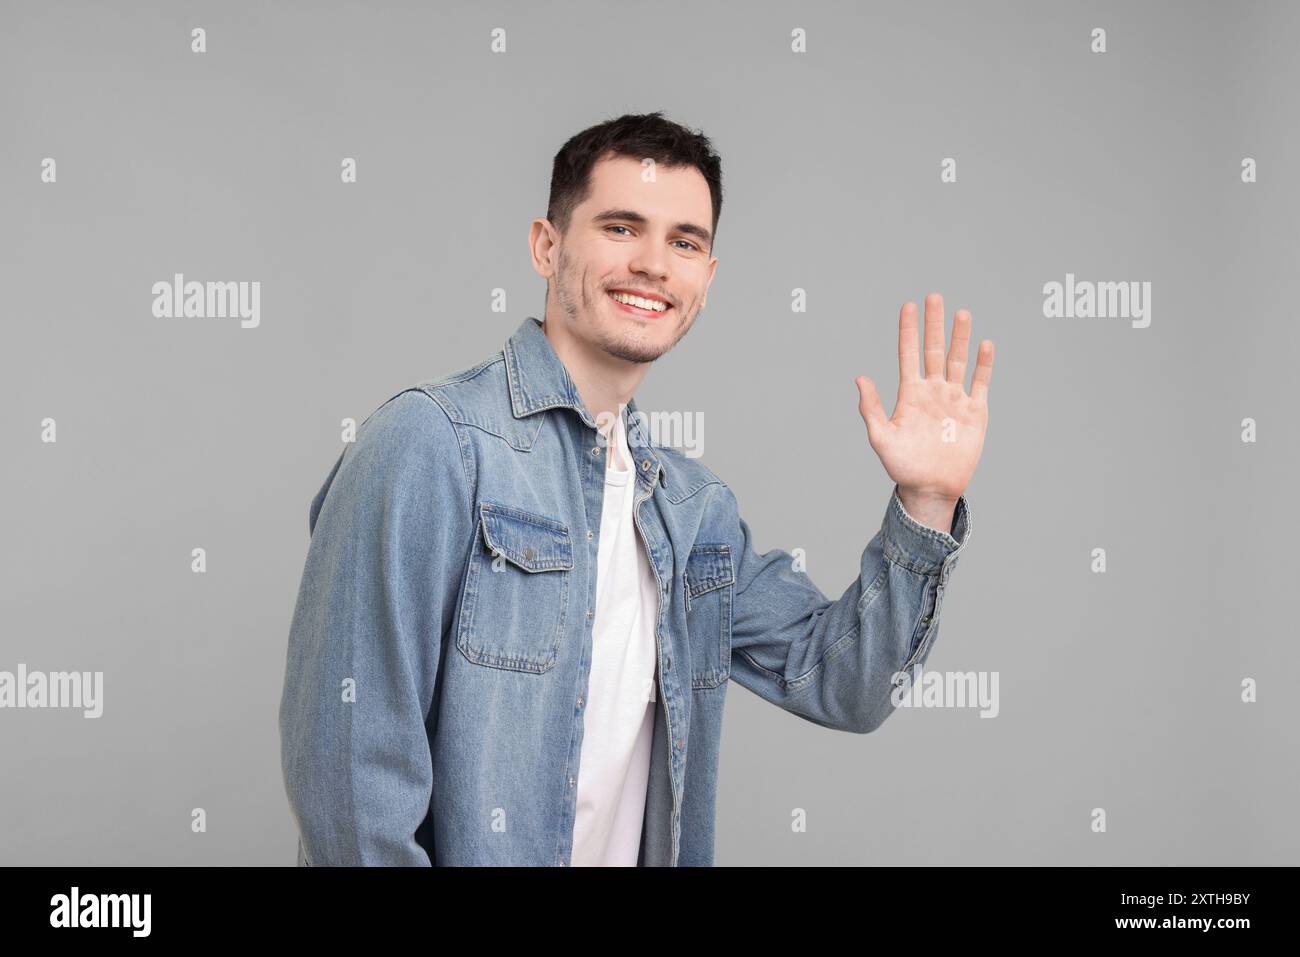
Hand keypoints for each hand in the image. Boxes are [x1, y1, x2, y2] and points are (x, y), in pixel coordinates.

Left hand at [855, 293, 992, 523]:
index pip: (909, 354)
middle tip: (934, 297)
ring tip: (961, 313)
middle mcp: (932, 391)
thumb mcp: (881, 437)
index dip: (908, 331)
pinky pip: (980, 383)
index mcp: (910, 394)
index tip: (908, 306)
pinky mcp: (974, 413)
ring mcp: (954, 400)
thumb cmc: (902, 466)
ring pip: (957, 361)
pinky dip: (983, 365)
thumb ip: (871, 408)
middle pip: (933, 350)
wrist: (930, 488)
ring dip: (959, 338)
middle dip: (934, 325)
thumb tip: (859, 378)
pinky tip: (984, 344)